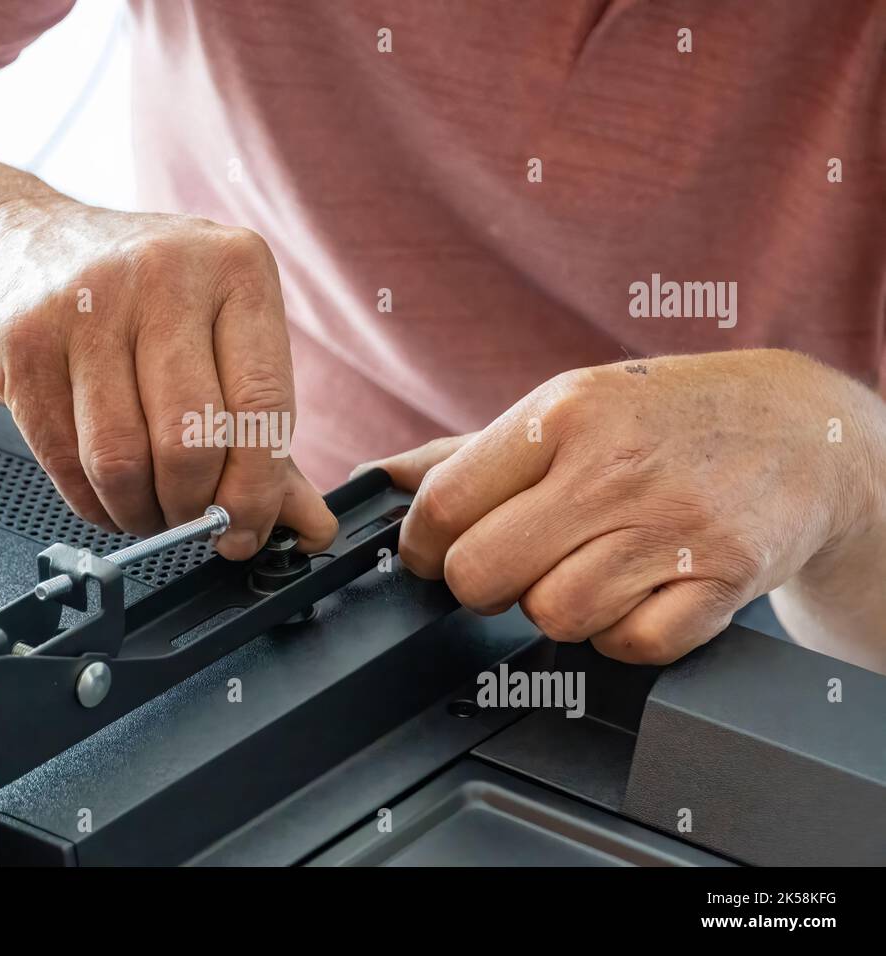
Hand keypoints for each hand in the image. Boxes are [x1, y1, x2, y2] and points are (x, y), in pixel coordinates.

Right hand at [0, 197, 335, 558]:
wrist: (18, 243)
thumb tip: (310, 524)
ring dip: (138, 511)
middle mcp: (164, 272)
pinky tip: (102, 492)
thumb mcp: (219, 340)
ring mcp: (86, 302)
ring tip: (145, 508)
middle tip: (190, 522)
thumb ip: (265, 434)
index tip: (246, 530)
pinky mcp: (26, 339)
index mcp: (237, 267)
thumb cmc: (138, 298)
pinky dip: (89, 499)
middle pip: (189, 441)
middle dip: (192, 508)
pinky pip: (64, 457)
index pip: (262, 404)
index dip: (255, 490)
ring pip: (121, 459)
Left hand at [366, 350, 883, 664]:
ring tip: (584, 571)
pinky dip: (622, 634)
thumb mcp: (564, 406)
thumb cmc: (664, 417)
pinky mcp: (721, 582)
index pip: (446, 504)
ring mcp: (671, 529)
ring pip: (553, 617)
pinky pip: (629, 647)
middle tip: (506, 567)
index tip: (427, 556)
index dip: (419, 546)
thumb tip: (378, 479)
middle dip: (479, 584)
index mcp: (561, 417)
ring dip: (555, 607)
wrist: (803, 429)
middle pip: (483, 573)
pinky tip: (635, 592)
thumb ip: (466, 452)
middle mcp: (613, 471)